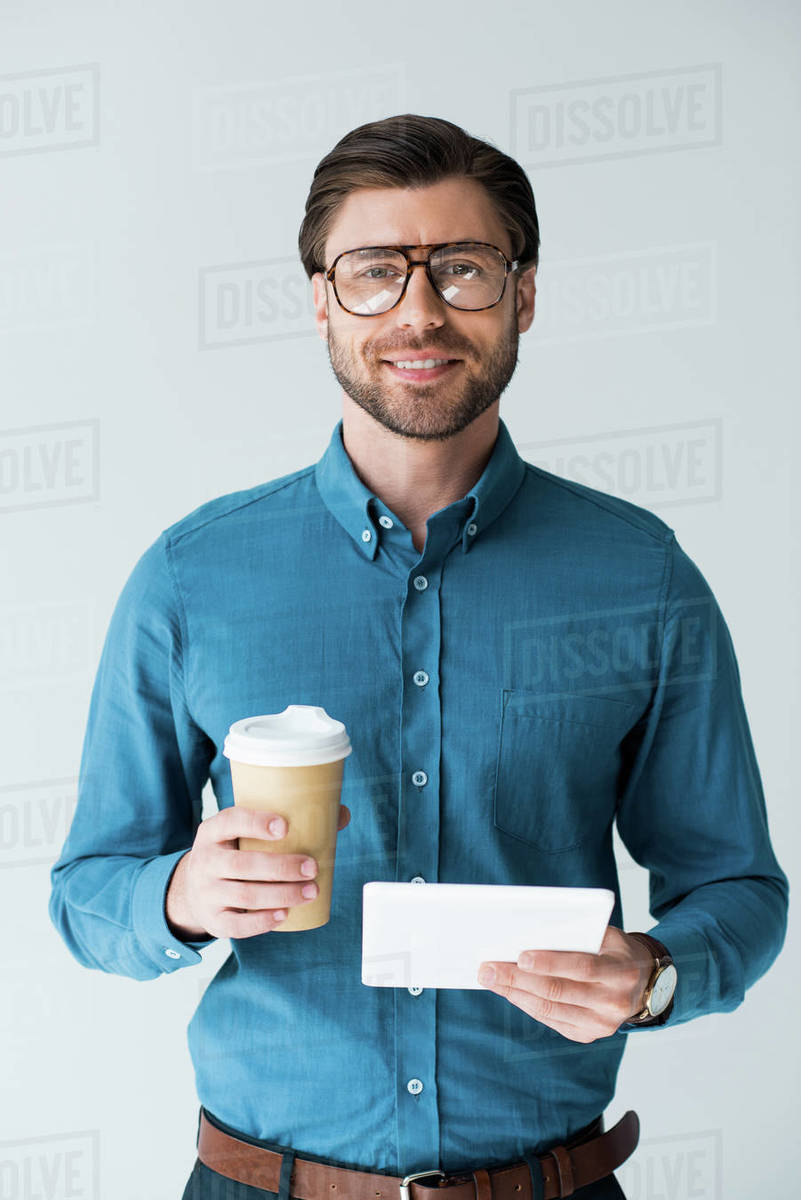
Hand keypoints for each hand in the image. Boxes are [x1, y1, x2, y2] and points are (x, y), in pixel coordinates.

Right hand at [165, 803, 350, 940]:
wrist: (192, 889)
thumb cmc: (233, 852)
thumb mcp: (243, 833)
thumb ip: (286, 821)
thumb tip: (341, 815)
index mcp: (213, 831)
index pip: (231, 821)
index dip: (256, 823)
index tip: (285, 826)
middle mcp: (204, 861)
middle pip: (243, 864)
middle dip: (282, 867)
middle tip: (313, 867)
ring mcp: (206, 893)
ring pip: (245, 895)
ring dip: (282, 895)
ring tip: (311, 891)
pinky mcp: (213, 920)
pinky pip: (237, 925)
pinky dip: (262, 922)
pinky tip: (285, 915)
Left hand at [477, 924, 653, 1042]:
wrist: (644, 986)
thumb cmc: (616, 952)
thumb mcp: (607, 936)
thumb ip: (577, 935)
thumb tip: (530, 934)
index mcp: (621, 972)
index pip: (581, 967)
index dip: (550, 962)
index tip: (519, 956)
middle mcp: (613, 1002)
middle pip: (558, 991)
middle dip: (518, 979)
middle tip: (487, 969)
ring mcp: (601, 1024)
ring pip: (550, 1009)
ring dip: (515, 993)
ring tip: (490, 979)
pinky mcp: (588, 1035)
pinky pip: (551, 1020)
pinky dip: (526, 1004)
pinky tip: (510, 991)